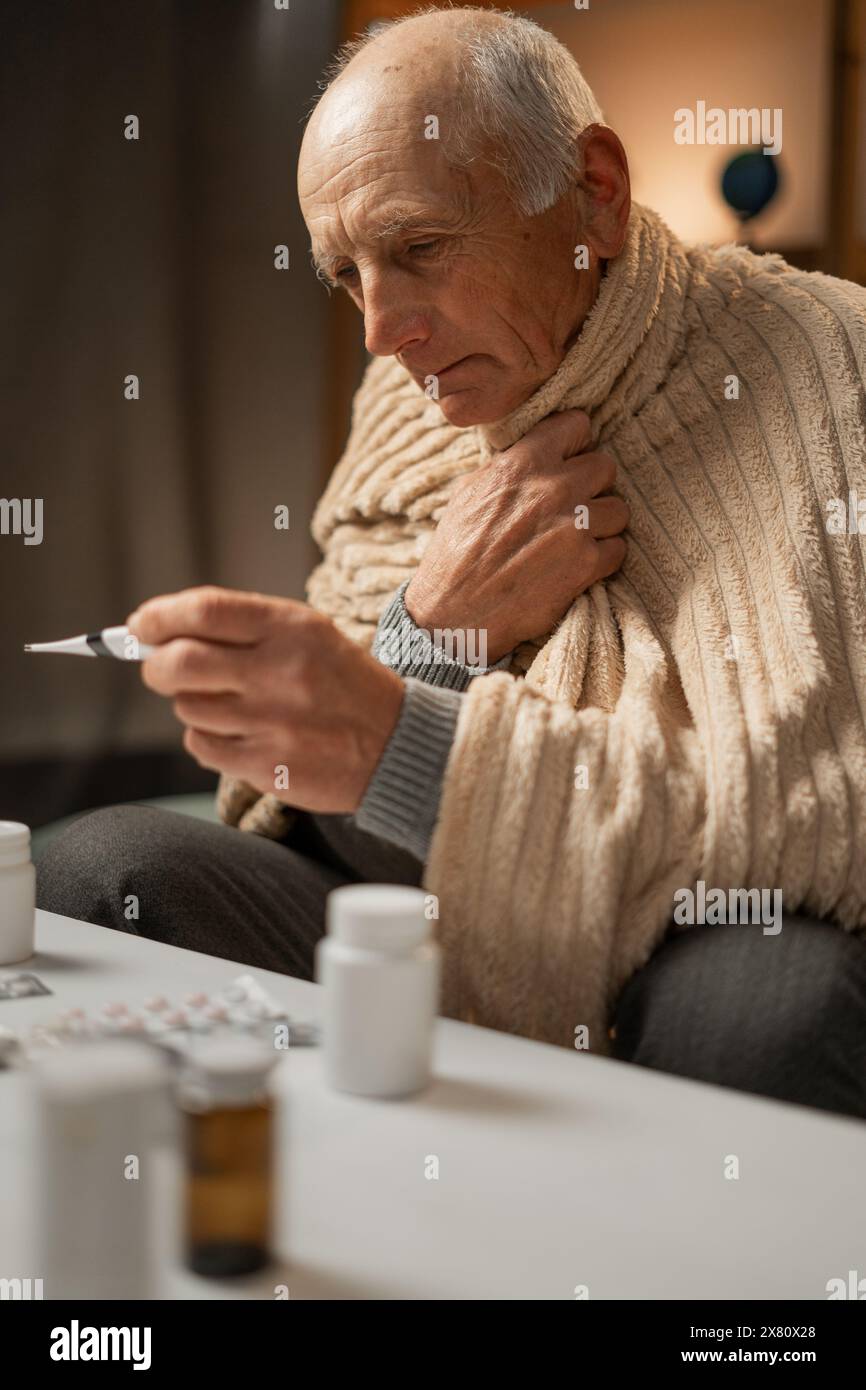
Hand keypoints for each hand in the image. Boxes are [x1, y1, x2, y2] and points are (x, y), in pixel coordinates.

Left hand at [125, 587, 404, 812]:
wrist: (398, 745)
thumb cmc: (343, 685)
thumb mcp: (309, 635)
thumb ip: (244, 628)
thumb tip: (162, 633)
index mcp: (291, 629)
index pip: (204, 611)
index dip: (160, 617)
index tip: (141, 625)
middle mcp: (280, 672)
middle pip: (180, 662)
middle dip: (155, 665)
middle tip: (160, 667)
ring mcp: (272, 722)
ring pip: (188, 707)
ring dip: (192, 704)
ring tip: (225, 705)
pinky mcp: (267, 764)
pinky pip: (202, 746)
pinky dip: (206, 738)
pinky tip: (237, 734)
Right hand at [404, 409, 627, 661]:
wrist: (454, 613)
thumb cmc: (455, 554)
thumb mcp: (468, 493)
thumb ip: (507, 467)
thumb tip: (531, 453)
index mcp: (523, 463)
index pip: (576, 425)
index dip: (575, 444)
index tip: (570, 461)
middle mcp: (553, 489)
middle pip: (605, 466)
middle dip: (593, 486)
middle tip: (575, 505)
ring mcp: (574, 527)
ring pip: (619, 509)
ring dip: (602, 524)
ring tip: (578, 538)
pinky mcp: (586, 565)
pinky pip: (618, 549)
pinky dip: (604, 558)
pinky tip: (580, 564)